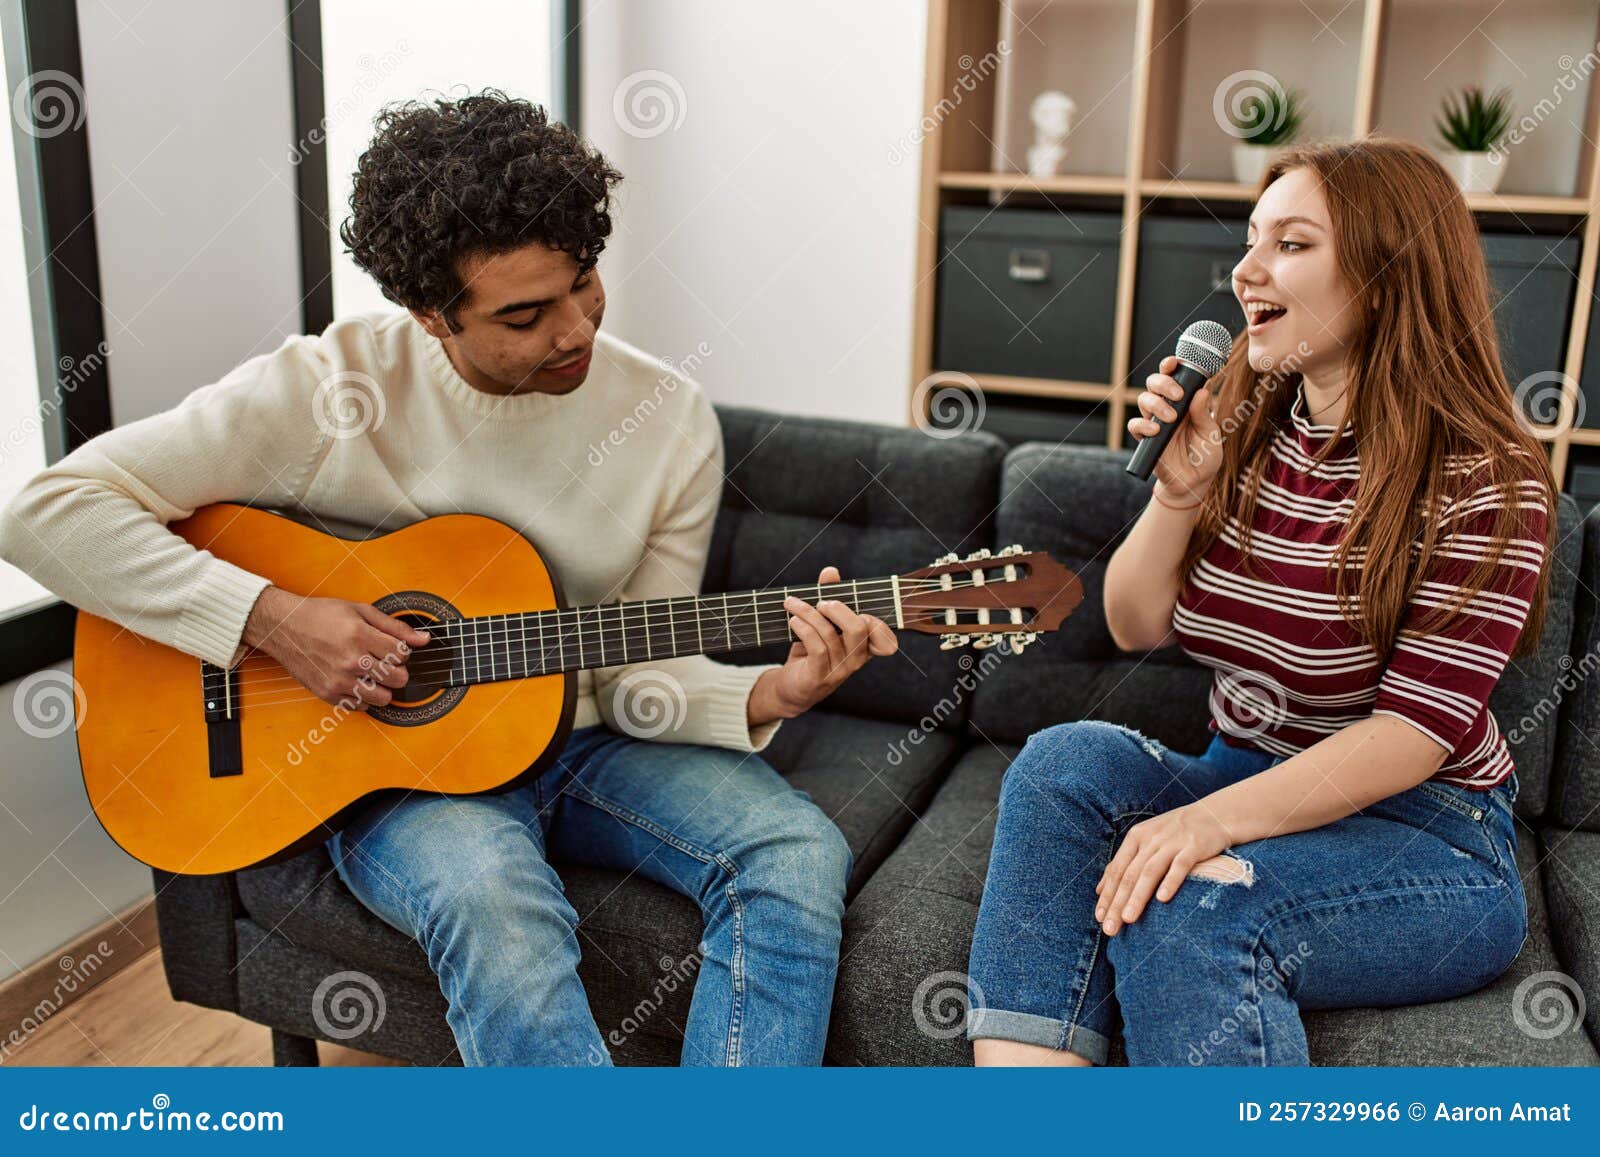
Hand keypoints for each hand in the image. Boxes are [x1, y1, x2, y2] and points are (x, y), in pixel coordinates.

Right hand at [243, 585, 431, 708]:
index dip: (402, 650)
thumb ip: (396, 626)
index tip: (391, 647)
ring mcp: (339, 680)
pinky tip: (357, 681)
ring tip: (373, 674)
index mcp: (361, 636)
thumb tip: (425, 639)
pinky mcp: (328, 693)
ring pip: (383, 697)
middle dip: (398, 670)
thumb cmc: (321, 615)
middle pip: (398, 678)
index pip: (403, 654)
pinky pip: (361, 706)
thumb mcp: (361, 611)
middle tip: (385, 662)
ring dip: (384, 687)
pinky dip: (364, 697)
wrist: (284, 627)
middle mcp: (351, 660)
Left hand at [748, 566, 897, 721]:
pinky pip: (817, 648)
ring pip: (830, 634)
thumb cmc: (810, 652)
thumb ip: (828, 597)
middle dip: (838, 608)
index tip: (849, 604)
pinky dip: (803, 628)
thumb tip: (831, 571)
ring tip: (793, 604)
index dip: (874, 619)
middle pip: (859, 628)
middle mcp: (856, 659)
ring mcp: (839, 670)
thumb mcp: (822, 623)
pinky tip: (793, 621)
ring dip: (808, 613)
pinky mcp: (820, 677)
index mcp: (864, 646)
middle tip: (820, 603)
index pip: (881, 633)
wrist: (791, 688)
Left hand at [1094, 802, 1231, 934]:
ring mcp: (1172, 842)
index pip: (1116, 870)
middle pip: (1129, 874)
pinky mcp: (1194, 846)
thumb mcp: (1147, 840)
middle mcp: (1151, 839)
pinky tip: (1163, 899)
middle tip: (1109, 928)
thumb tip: (1100, 889)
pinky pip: (1180, 865)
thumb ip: (1124, 863)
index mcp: (1136, 838)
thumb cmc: (1177, 832)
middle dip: (1117, 903)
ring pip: (1150, 872)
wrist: (1215, 815)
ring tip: (1128, 918)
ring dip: (1138, 896)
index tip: (1098, 918)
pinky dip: (1170, 881)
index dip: (1107, 895)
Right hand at [1128, 355, 1224, 503]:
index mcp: (1184, 401)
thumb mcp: (1210, 432)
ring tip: (1171, 419)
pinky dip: (1143, 425)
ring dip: (1156, 404)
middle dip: (1163, 382)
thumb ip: (1204, 412)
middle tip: (1178, 395)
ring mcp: (1155, 422)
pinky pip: (1135, 426)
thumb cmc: (1204, 455)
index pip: (1173, 376)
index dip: (1170, 365)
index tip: (1174, 362)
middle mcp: (1167, 407)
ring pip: (1143, 399)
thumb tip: (1202, 389)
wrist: (1194, 482)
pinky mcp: (1145, 439)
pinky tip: (1156, 431)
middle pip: (1154, 382)